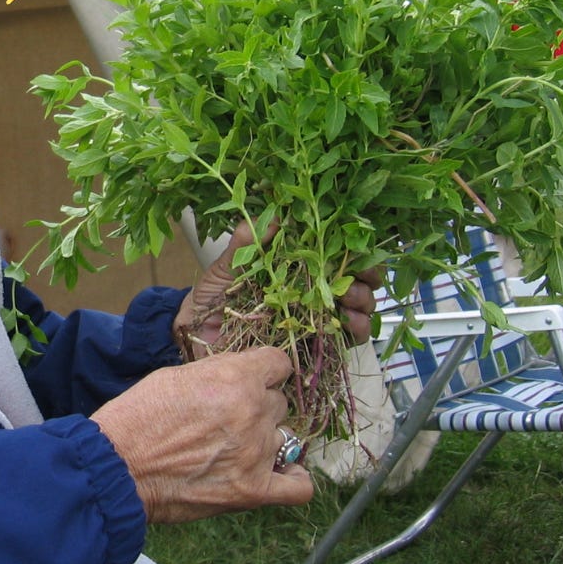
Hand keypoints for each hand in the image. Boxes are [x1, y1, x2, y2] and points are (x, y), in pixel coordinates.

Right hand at [91, 346, 311, 523]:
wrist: (118, 466)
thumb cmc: (138, 417)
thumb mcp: (176, 375)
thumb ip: (217, 373)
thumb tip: (239, 375)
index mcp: (235, 378)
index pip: (278, 363)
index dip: (265, 370)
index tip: (255, 378)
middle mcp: (253, 412)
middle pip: (279, 402)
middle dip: (258, 406)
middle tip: (228, 418)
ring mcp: (257, 453)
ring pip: (285, 437)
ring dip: (265, 439)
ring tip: (236, 446)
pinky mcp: (254, 491)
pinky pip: (299, 486)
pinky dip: (294, 477)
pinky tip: (279, 472)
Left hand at [173, 220, 380, 355]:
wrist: (198, 334)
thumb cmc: (214, 295)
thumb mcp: (227, 265)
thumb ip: (247, 242)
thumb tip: (274, 218)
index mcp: (297, 266)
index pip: (336, 254)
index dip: (353, 249)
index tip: (355, 246)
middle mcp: (313, 291)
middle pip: (356, 280)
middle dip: (364, 276)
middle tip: (355, 275)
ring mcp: (317, 319)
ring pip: (359, 309)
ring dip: (362, 302)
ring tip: (347, 300)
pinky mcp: (315, 346)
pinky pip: (347, 340)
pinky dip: (355, 330)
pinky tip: (346, 323)